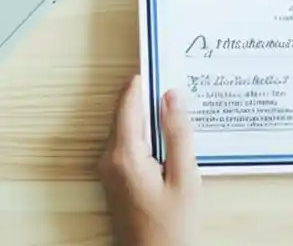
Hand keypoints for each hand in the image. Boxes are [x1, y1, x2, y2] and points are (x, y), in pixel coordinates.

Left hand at [99, 75, 200, 245]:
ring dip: (149, 118)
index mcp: (125, 155)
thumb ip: (177, 134)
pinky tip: (168, 141)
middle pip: (126, 112)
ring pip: (126, 128)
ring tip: (177, 114)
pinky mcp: (114, 177)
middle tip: (176, 89)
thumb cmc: (170, 229)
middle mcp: (109, 159)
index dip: (143, 81)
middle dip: (150, 99)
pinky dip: (145, 136)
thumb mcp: (185, 179)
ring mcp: (108, 169)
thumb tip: (171, 97)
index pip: (128, 102)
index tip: (160, 64)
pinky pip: (127, 144)